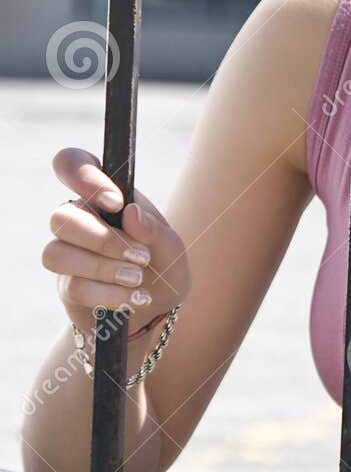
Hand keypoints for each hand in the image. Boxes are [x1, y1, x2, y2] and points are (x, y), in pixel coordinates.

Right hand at [44, 147, 190, 340]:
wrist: (157, 307)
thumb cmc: (162, 265)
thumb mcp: (172, 248)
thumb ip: (156, 230)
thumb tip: (131, 214)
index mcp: (103, 195)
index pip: (71, 164)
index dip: (84, 177)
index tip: (116, 202)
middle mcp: (78, 218)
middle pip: (61, 217)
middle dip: (104, 240)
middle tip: (141, 257)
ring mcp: (67, 252)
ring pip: (57, 253)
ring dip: (103, 268)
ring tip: (137, 279)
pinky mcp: (67, 285)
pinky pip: (73, 285)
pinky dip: (108, 293)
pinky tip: (133, 299)